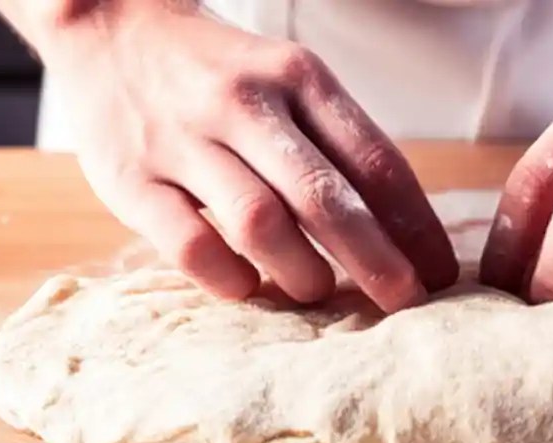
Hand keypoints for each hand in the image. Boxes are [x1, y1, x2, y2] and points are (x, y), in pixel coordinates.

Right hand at [19, 1, 456, 311]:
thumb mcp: (290, 84)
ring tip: (319, 291)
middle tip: (405, 304)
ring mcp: (184, 141)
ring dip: (302, 272)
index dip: (417, 227)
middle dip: (376, 261)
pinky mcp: (131, 180)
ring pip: (259, 222)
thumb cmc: (223, 75)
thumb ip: (338, 147)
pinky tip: (248, 285)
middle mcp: (245, 105)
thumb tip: (405, 235)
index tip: (441, 275)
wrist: (111, 27)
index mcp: (299, 77)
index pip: (375, 161)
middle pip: (325, 198)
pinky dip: (230, 278)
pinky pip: (191, 245)